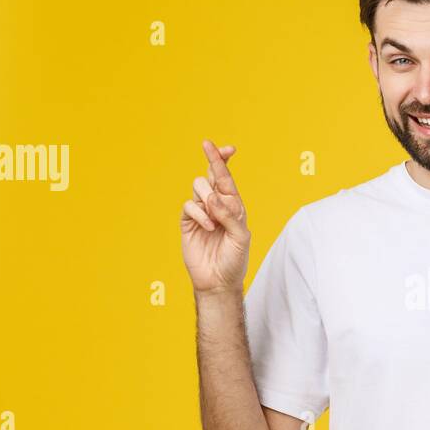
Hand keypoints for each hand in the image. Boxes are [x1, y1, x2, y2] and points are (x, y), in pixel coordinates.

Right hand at [180, 140, 250, 294]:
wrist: (218, 281)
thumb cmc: (235, 259)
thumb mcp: (241, 236)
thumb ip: (230, 215)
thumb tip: (214, 196)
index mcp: (233, 205)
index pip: (227, 177)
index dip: (224, 160)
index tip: (228, 148)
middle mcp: (216, 204)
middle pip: (210, 175)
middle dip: (214, 167)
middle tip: (219, 180)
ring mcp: (201, 212)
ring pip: (198, 186)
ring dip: (208, 199)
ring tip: (215, 220)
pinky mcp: (188, 222)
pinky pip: (189, 205)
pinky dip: (199, 213)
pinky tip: (208, 228)